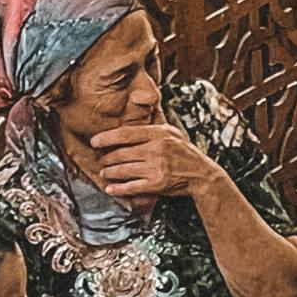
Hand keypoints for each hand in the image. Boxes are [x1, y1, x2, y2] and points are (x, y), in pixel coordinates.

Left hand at [89, 119, 211, 209]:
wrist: (202, 174)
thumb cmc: (184, 152)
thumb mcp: (172, 132)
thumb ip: (154, 124)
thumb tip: (136, 107)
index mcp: (159, 134)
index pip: (126, 134)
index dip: (106, 138)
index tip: (94, 142)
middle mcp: (156, 149)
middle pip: (121, 153)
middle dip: (106, 158)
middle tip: (101, 160)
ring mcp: (156, 168)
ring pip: (123, 170)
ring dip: (109, 172)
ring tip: (104, 172)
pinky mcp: (157, 184)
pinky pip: (131, 187)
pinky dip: (118, 189)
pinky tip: (110, 188)